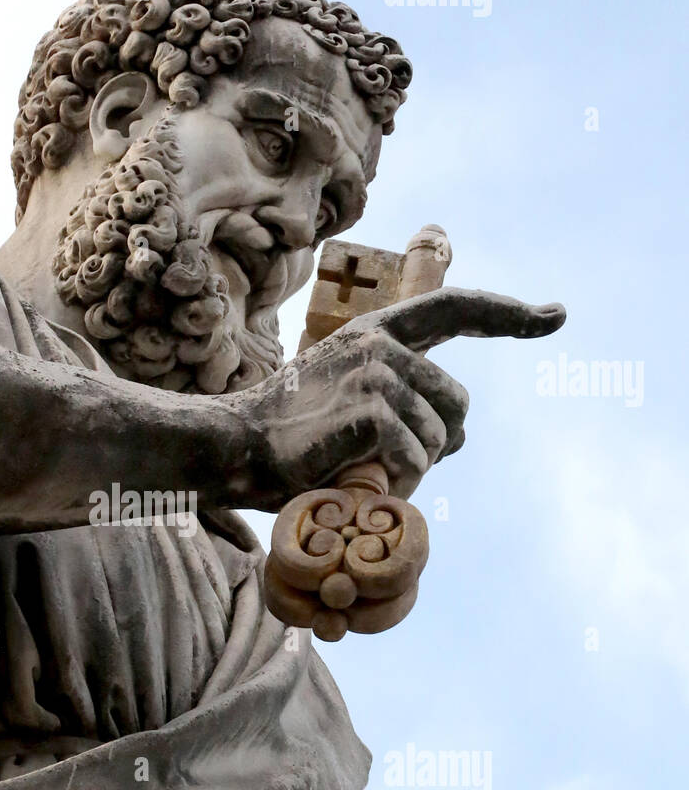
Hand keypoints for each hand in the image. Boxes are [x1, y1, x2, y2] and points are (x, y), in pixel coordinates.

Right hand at [240, 287, 565, 504]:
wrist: (235, 448)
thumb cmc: (289, 439)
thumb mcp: (345, 401)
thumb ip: (397, 399)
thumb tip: (454, 435)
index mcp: (375, 333)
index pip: (454, 309)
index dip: (509, 314)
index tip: (554, 315)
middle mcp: (379, 344)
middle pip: (458, 401)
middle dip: (439, 442)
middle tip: (391, 465)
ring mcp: (375, 372)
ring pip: (439, 435)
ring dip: (413, 468)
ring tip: (365, 472)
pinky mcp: (371, 409)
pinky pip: (417, 455)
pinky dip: (397, 480)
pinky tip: (362, 480)